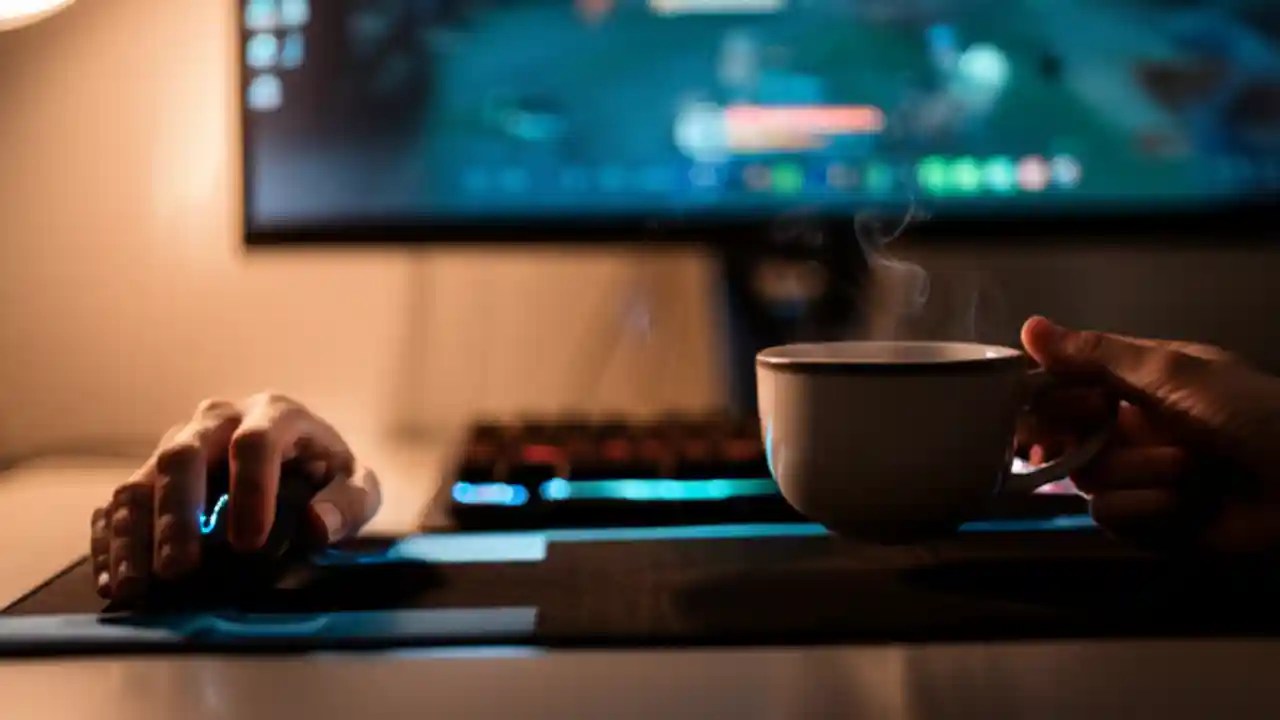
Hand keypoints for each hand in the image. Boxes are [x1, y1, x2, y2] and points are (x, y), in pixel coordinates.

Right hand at [90, 393, 380, 600]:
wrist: (296, 458)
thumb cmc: (326, 474)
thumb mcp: (356, 485)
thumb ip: (348, 503)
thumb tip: (316, 526)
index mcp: (274, 414)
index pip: (256, 443)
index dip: (250, 490)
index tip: (249, 543)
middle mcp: (219, 420)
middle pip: (185, 455)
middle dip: (178, 514)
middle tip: (179, 569)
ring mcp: (179, 443)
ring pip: (143, 478)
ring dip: (135, 533)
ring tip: (135, 585)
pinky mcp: (152, 473)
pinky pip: (120, 502)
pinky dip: (113, 540)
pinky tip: (116, 579)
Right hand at [1021, 316, 1279, 553]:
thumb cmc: (1253, 413)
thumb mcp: (1174, 374)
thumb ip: (1097, 356)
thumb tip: (1028, 327)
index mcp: (1134, 382)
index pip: (1063, 383)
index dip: (1047, 395)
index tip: (1047, 401)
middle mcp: (1127, 427)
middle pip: (1061, 435)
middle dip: (1084, 439)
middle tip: (1109, 434)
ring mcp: (1137, 475)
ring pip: (1088, 478)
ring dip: (1141, 473)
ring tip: (1191, 468)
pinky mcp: (1148, 521)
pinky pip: (1112, 516)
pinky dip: (1151, 510)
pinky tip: (1188, 503)